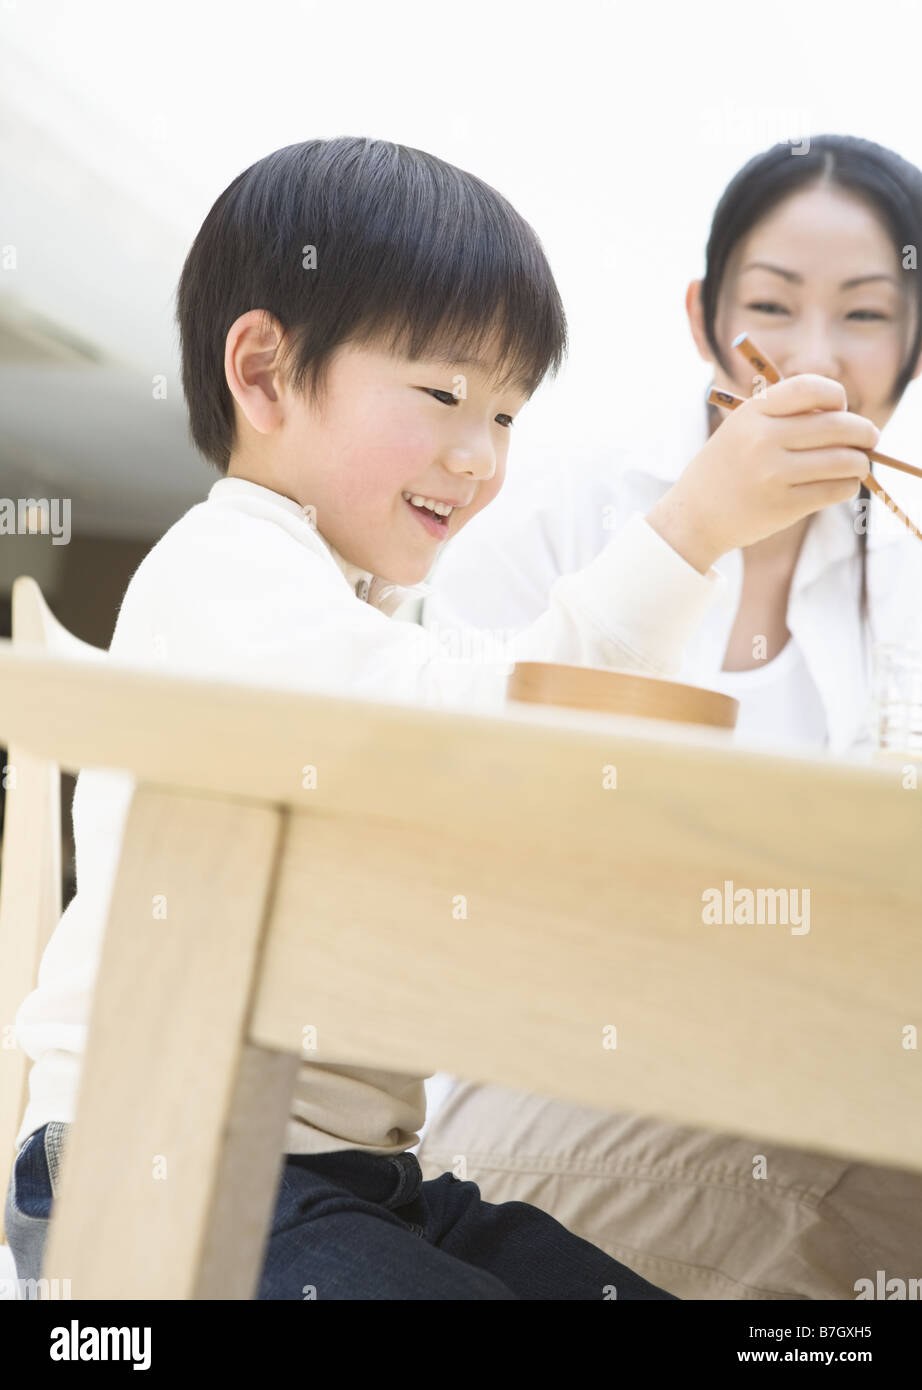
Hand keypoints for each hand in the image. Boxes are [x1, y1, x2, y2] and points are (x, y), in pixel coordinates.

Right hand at [645, 375, 878, 573]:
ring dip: (861, 462)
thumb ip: (784, 415)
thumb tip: (846, 416)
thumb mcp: (741, 428)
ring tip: (858, 464)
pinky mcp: (784, 506)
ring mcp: (773, 475)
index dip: (836, 397)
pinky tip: (841, 484)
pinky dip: (848, 486)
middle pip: (837, 426)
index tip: (841, 408)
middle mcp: (763, 440)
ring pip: (845, 460)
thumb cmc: (726, 468)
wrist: (693, 516)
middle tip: (870, 438)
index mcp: (752, 413)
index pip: (811, 389)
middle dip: (864, 431)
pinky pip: (836, 490)